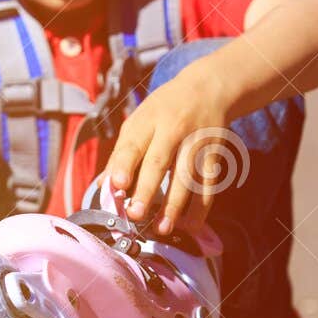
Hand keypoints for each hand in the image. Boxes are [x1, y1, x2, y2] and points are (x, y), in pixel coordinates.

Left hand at [105, 68, 239, 235]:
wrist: (209, 89)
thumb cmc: (165, 110)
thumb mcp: (139, 120)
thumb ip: (122, 152)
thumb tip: (103, 185)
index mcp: (149, 120)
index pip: (134, 143)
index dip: (124, 164)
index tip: (116, 185)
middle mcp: (174, 129)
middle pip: (160, 162)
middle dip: (147, 189)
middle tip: (136, 214)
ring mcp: (197, 142)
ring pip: (187, 177)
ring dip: (175, 205)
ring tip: (162, 228)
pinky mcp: (215, 155)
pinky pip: (208, 185)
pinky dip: (200, 207)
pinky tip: (191, 225)